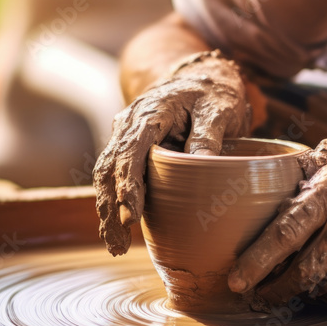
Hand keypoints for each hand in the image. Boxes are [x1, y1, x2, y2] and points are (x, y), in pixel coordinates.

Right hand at [94, 51, 252, 255]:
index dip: (128, 184)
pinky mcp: (130, 150)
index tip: (131, 215)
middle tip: (118, 244)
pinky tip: (118, 229)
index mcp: (150, 111)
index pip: (130, 150)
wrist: (204, 80)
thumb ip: (208, 135)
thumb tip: (200, 166)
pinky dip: (114, 202)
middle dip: (110, 207)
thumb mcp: (219, 110)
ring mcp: (125, 136)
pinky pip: (115, 176)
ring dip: (107, 210)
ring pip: (106, 175)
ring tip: (115, 245)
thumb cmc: (214, 95)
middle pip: (110, 167)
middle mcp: (129, 123)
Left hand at [228, 139, 326, 304]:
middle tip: (250, 292)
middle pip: (298, 274)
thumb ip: (301, 168)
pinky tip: (324, 278)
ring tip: (281, 285)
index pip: (285, 232)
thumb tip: (256, 176)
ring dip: (296, 290)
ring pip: (316, 289)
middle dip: (270, 288)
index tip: (237, 280)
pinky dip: (325, 291)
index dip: (257, 260)